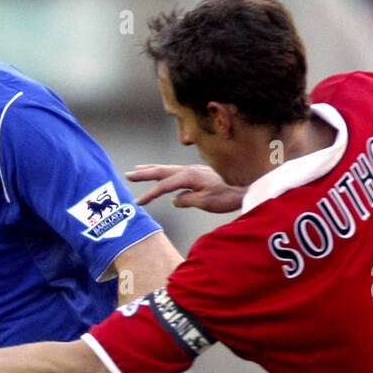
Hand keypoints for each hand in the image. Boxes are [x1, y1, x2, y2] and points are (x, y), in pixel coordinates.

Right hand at [127, 163, 244, 213]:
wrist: (245, 187)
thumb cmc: (228, 196)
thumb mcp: (206, 202)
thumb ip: (187, 200)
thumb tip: (175, 200)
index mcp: (189, 176)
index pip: (164, 186)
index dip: (150, 194)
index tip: (138, 202)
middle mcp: (189, 170)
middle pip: (161, 171)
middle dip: (144, 174)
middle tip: (127, 175)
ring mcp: (193, 170)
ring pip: (167, 169)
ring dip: (151, 170)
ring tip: (138, 170)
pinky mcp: (197, 174)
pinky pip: (174, 172)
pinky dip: (163, 172)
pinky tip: (161, 175)